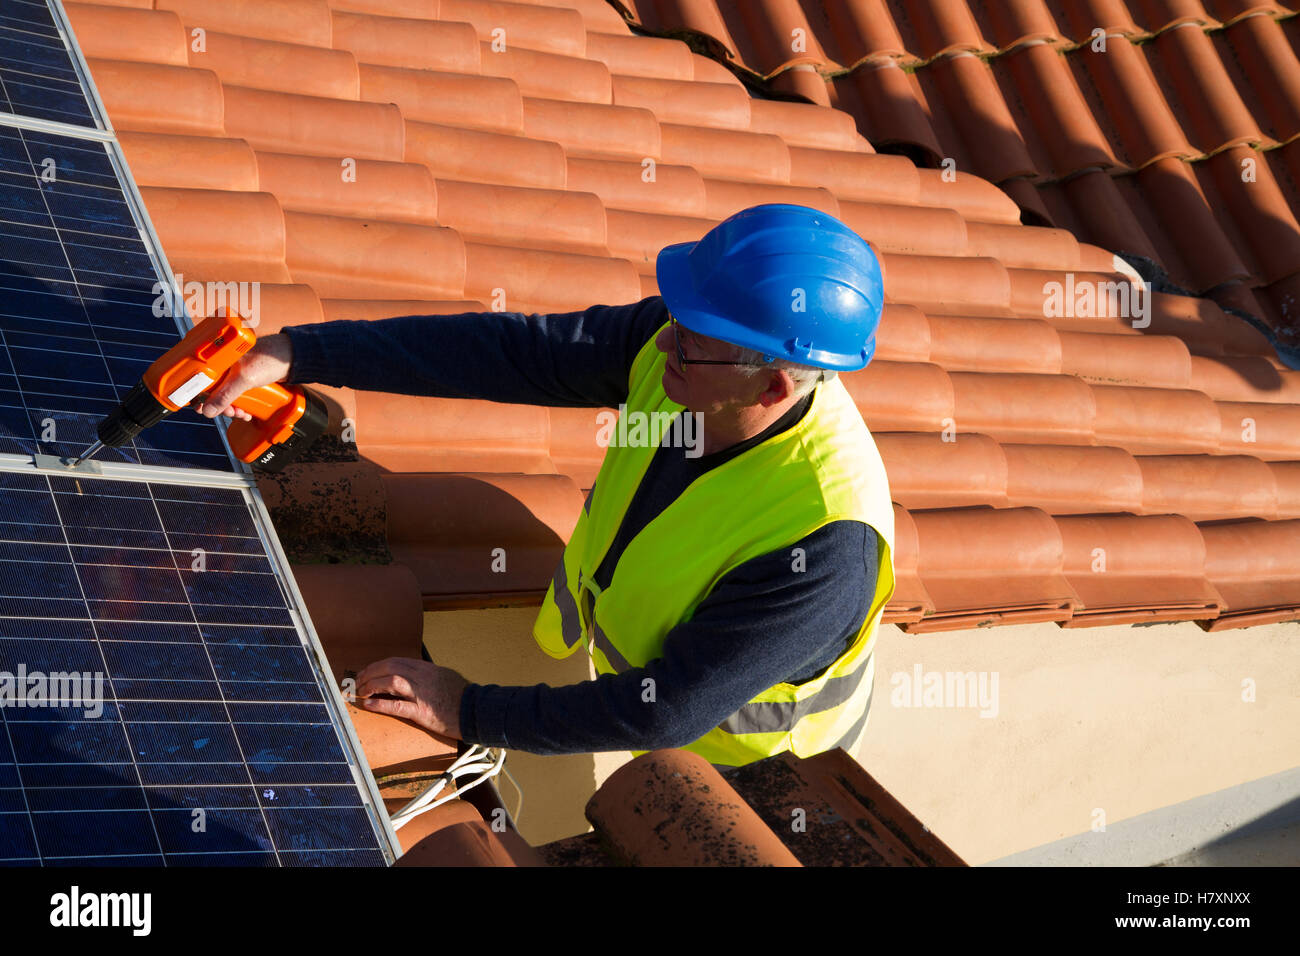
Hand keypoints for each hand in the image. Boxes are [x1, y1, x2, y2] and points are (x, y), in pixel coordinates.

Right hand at [193, 333, 293, 420]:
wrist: (293, 358)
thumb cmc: (270, 358)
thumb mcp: (244, 379)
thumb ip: (225, 395)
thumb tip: (208, 409)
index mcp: (218, 361)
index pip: (200, 380)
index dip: (198, 396)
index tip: (200, 408)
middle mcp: (225, 368)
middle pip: (212, 392)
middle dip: (219, 406)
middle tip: (228, 412)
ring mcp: (236, 375)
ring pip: (226, 397)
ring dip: (232, 409)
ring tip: (241, 413)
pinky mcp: (247, 382)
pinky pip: (238, 397)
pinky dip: (241, 406)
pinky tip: (247, 412)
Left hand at [354, 657, 468, 740]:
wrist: (478, 711)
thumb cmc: (463, 697)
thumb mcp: (445, 677)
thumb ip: (428, 675)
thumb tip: (412, 676)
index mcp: (428, 669)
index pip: (396, 661)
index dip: (378, 665)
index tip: (369, 671)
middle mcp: (423, 677)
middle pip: (390, 667)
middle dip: (370, 672)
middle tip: (359, 681)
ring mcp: (422, 694)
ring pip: (391, 682)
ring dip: (372, 685)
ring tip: (362, 691)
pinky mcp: (422, 712)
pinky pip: (397, 706)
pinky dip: (380, 704)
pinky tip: (369, 705)